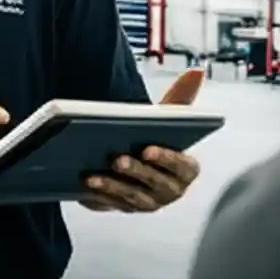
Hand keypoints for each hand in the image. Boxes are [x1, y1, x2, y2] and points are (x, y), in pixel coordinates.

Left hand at [80, 69, 203, 212]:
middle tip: (116, 158)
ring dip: (112, 186)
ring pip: (132, 197)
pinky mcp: (123, 207)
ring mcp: (148, 203)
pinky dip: (98, 196)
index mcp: (185, 169)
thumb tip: (197, 70)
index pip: (182, 166)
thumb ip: (180, 98)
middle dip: (135, 172)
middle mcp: (171, 190)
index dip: (166, 159)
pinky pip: (111, 204)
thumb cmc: (151, 136)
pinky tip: (82, 183)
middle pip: (156, 184)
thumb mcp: (164, 118)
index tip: (147, 148)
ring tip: (92, 175)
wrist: (130, 161)